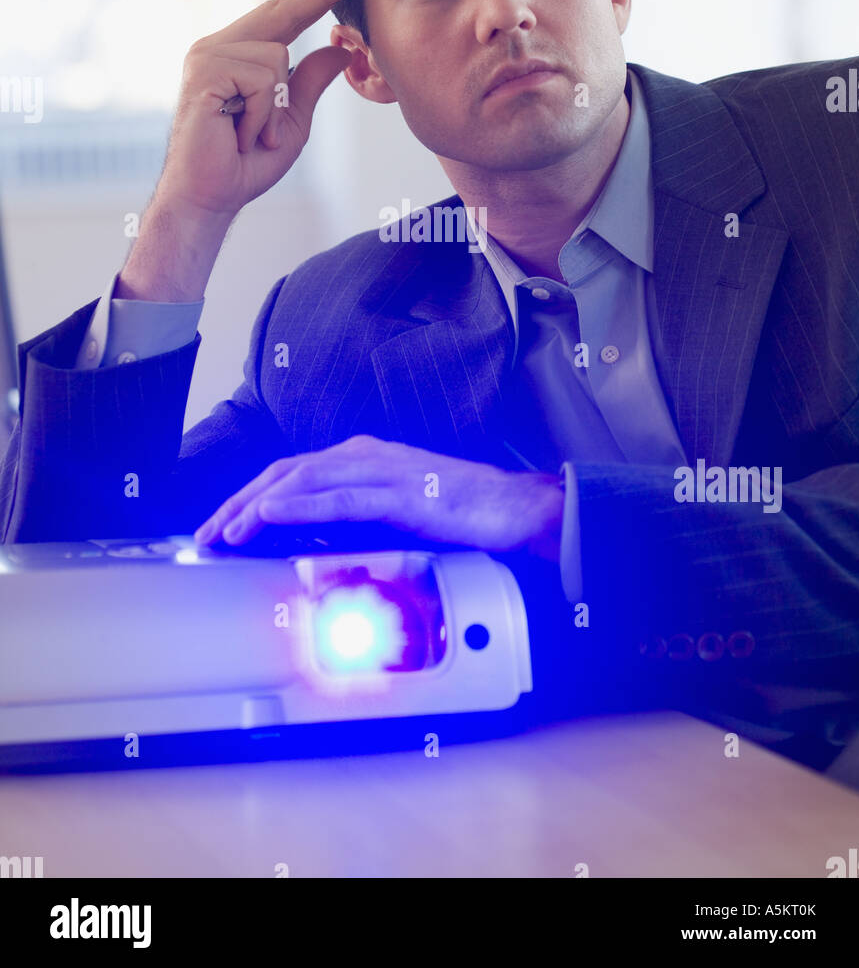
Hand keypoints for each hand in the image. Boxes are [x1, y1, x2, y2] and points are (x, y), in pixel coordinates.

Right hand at [156, 0, 363, 220]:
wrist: (212, 195)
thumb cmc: (246, 161)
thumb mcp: (292, 117)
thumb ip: (311, 81)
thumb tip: (340, 48)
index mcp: (236, 53)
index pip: (281, 17)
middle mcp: (217, 47)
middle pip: (279, 13)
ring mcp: (207, 56)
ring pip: (277, 55)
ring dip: (275, 106)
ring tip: (253, 134)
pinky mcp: (204, 73)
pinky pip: (261, 78)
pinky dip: (262, 114)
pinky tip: (241, 134)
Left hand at [193, 435, 564, 558]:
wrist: (516, 507)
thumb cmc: (464, 511)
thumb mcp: (398, 509)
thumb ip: (358, 515)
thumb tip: (315, 541)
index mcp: (364, 456)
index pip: (291, 472)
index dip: (249, 496)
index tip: (219, 525)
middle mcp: (366, 454)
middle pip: (285, 471)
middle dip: (238, 501)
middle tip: (205, 534)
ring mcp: (383, 470)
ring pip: (303, 480)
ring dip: (257, 505)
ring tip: (224, 530)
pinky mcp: (401, 493)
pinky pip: (339, 497)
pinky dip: (300, 505)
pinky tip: (271, 515)